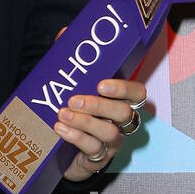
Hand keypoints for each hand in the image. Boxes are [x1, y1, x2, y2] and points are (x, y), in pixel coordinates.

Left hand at [51, 26, 146, 181]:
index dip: (124, 89)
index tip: (101, 84)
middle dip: (99, 106)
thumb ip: (69, 60)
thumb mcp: (68, 85)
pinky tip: (60, 129)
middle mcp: (121, 123)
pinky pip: (94, 149)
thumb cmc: (70, 112)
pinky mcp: (98, 159)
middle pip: (125, 114)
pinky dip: (76, 137)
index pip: (137, 93)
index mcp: (118, 101)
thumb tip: (65, 33)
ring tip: (62, 114)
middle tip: (73, 99)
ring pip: (109, 133)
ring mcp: (112, 142)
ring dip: (85, 122)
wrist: (57, 148)